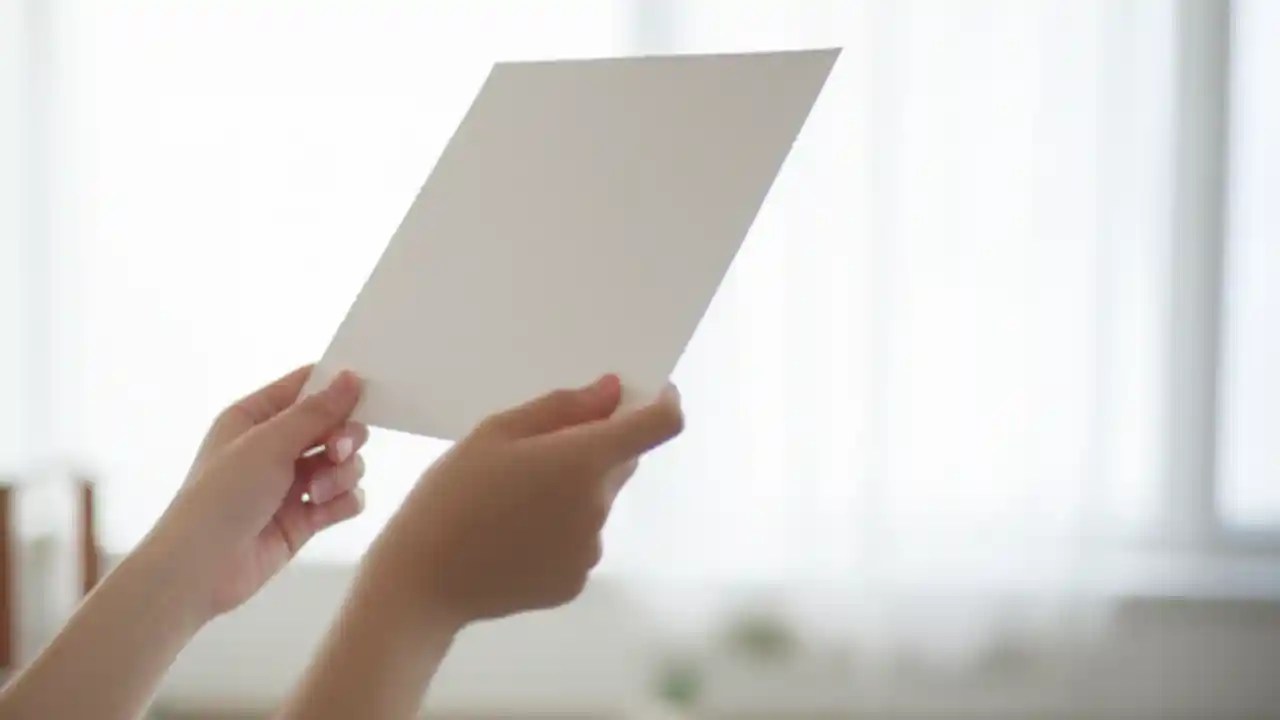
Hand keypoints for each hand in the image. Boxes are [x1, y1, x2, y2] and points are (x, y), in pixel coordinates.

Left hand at [154, 366, 369, 616]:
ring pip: (344, 464)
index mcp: (255, 418)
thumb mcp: (268, 443)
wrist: (201, 568)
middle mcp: (275, 446)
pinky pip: (343, 499)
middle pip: (334, 426)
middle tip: (337, 452)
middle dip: (344, 438)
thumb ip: (316, 412)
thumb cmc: (224, 494)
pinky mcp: (305, 518)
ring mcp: (292, 484)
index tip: (367, 391)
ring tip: (316, 493)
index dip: (337, 386)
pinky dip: (343, 502)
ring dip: (341, 475)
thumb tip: (352, 377)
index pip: (305, 387)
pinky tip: (324, 509)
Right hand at [373, 375, 682, 626]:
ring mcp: (591, 550)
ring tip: (511, 502)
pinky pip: (580, 541)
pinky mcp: (575, 582)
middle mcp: (600, 507)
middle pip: (620, 464)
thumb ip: (563, 408)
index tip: (646, 393)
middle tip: (535, 453)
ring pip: (596, 503)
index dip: (662, 403)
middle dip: (593, 450)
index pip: (660, 426)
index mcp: (585, 462)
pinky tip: (512, 536)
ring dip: (572, 493)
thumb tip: (613, 391)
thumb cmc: (453, 493)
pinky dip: (559, 531)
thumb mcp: (496, 432)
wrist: (422, 580)